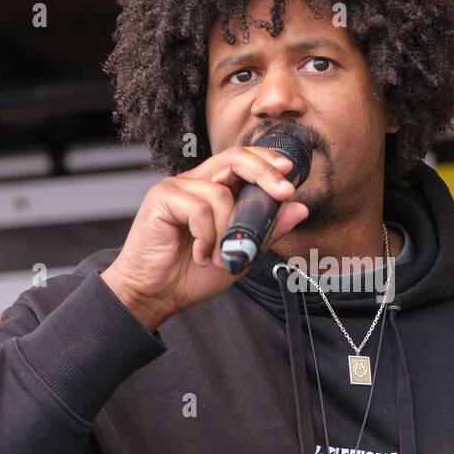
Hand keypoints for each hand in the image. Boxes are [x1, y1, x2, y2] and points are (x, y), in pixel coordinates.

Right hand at [100, 146, 308, 329]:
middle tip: (284, 192)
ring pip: (220, 193)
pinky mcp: (162, 198)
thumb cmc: (191, 274)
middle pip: (235, 158)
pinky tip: (200, 255)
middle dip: (264, 172)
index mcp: (214, 189)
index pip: (245, 162)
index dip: (269, 162)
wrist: (155, 295)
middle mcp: (196, 182)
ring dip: (228, 231)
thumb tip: (299, 208)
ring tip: (219, 257)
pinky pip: (199, 209)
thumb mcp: (241, 253)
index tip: (292, 173)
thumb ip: (267, 230)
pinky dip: (206, 237)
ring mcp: (177, 187)